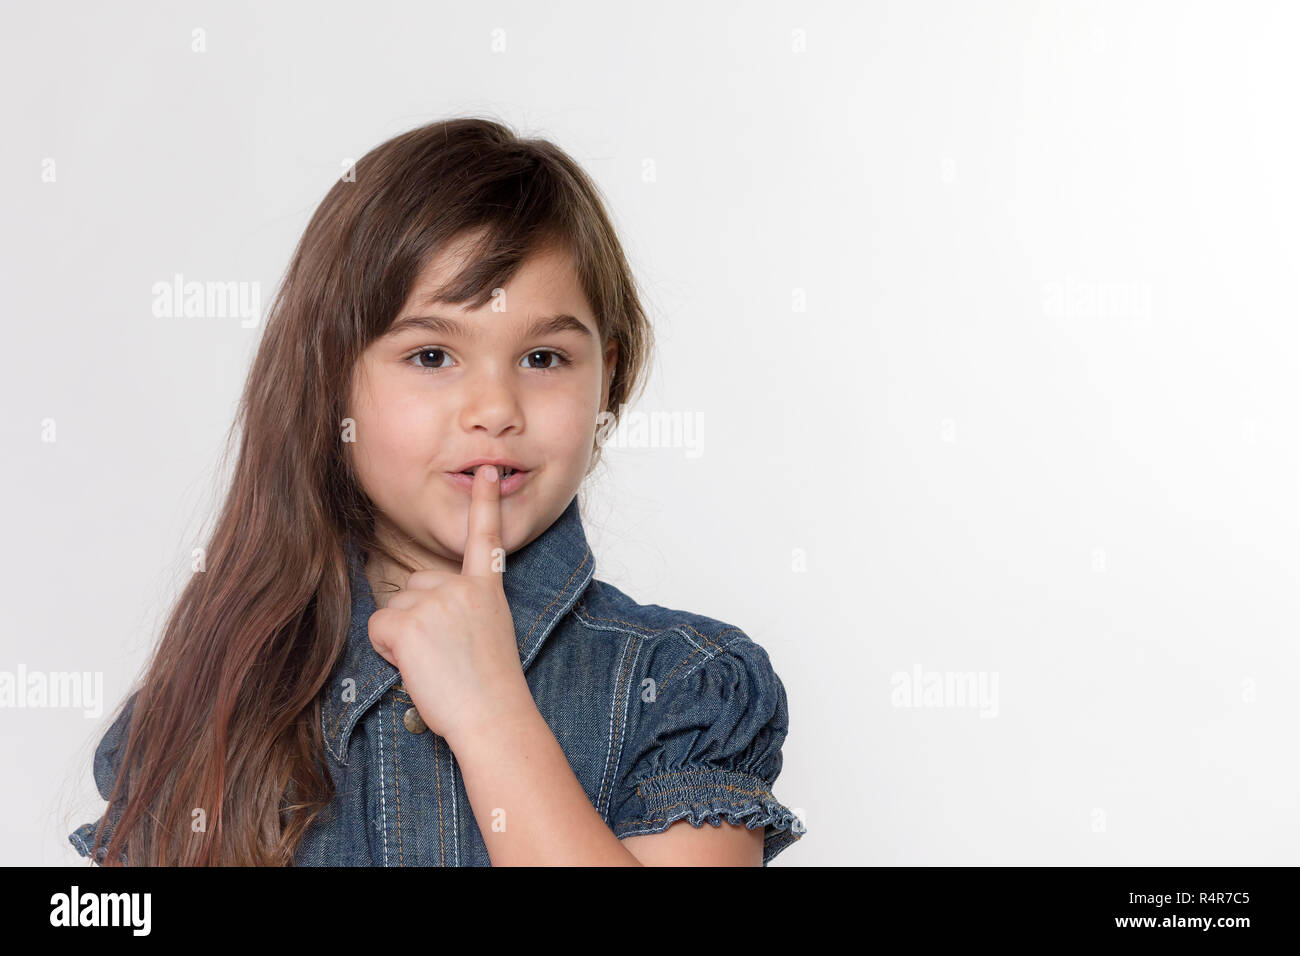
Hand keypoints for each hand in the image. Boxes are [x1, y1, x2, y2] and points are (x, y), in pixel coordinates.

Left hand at [366, 464, 532, 745]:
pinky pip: (379, 630)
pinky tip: (419, 666)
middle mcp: (460, 587)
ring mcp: (434, 602)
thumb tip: (425, 610)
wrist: (494, 715)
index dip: (486, 502)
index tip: (489, 470)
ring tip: (436, 664)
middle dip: (417, 619)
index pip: (486, 538)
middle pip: (414, 588)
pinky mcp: (408, 623)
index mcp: (486, 589)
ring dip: (403, 638)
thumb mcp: (488, 632)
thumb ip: (463, 608)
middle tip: (446, 655)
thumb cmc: (491, 687)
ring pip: (394, 609)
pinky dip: (389, 652)